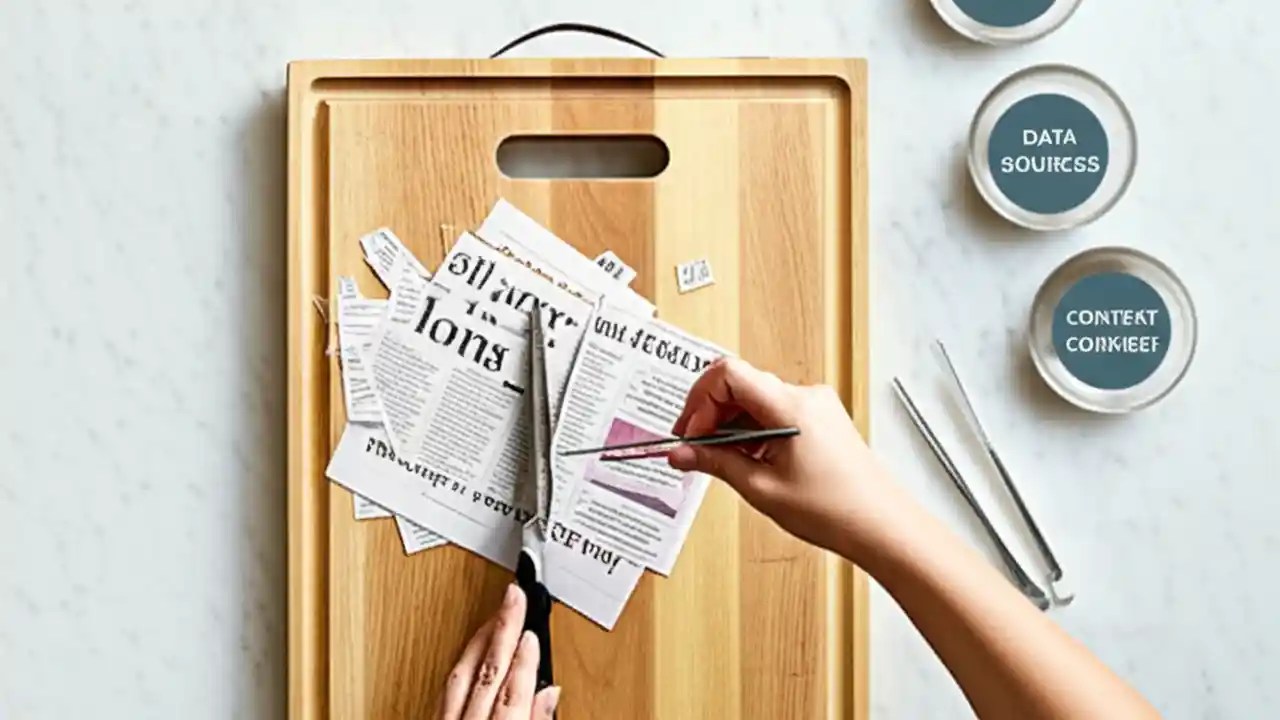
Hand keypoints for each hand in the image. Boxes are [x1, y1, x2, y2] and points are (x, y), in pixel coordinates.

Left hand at [437, 584, 559, 719]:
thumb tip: (550, 694)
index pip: (513, 691)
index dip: (525, 659)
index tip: (533, 631)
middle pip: (488, 671)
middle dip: (505, 628)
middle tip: (515, 594)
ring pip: (461, 673)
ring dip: (481, 639)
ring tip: (497, 613)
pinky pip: (446, 688)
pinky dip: (461, 664)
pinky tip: (470, 651)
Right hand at [669, 358, 905, 558]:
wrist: (881, 525)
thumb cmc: (835, 509)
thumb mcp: (761, 488)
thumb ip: (715, 463)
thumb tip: (681, 453)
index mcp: (791, 406)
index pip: (729, 374)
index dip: (700, 401)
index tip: (690, 432)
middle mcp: (806, 397)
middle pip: (740, 385)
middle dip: (710, 415)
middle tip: (693, 448)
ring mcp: (815, 406)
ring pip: (755, 400)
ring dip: (730, 425)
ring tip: (719, 461)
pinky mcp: (819, 419)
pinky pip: (774, 412)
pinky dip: (752, 431)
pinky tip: (746, 460)